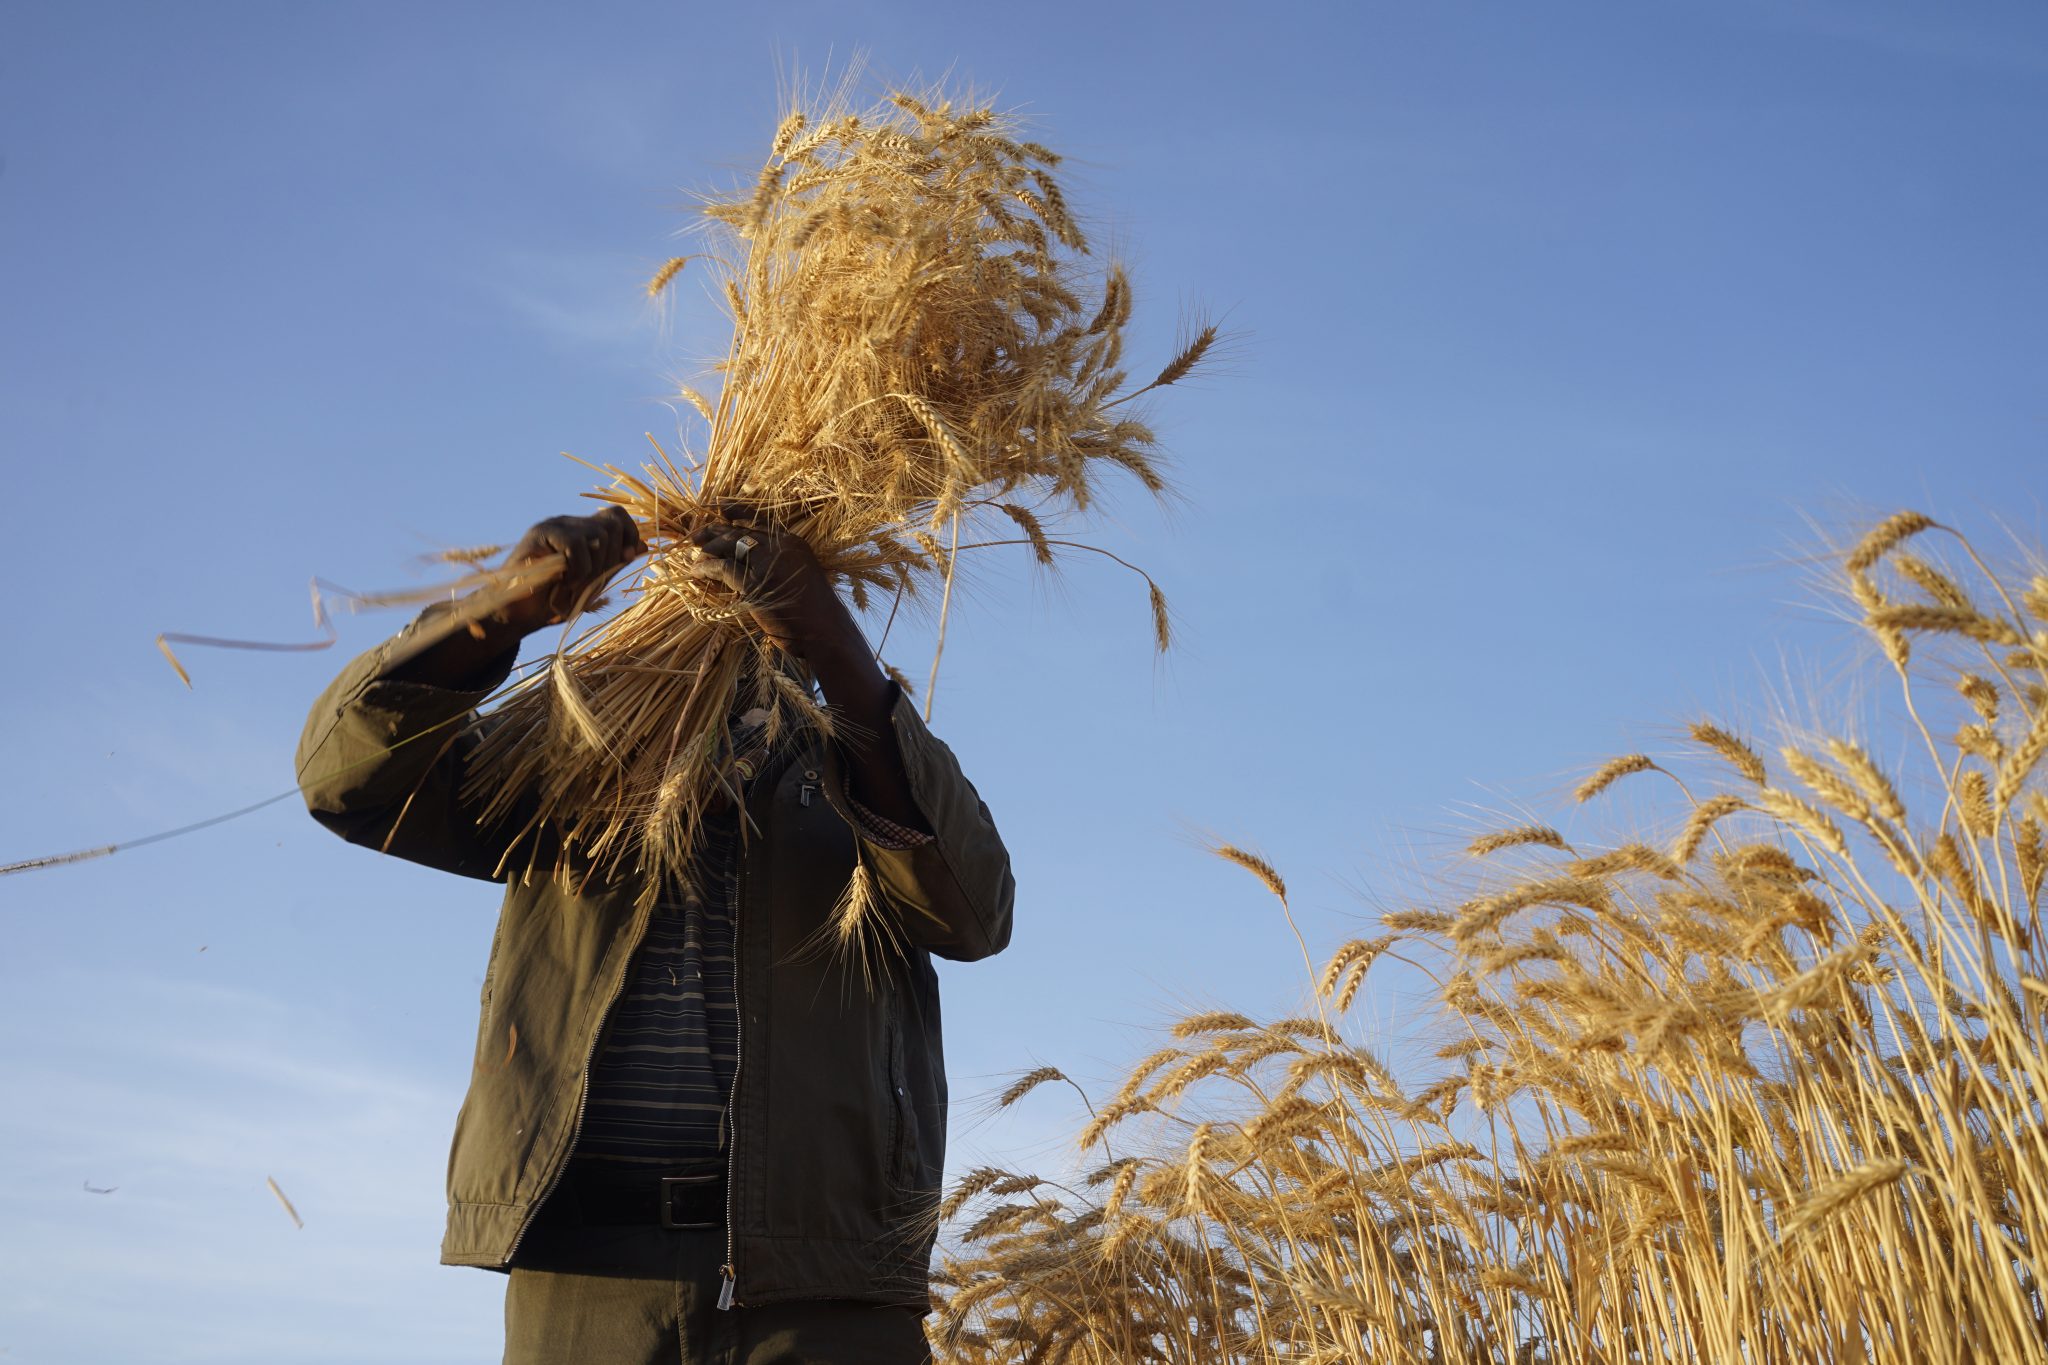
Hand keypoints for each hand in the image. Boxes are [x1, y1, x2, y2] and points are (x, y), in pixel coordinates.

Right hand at [497, 506, 644, 632]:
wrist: (519, 615)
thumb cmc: (555, 601)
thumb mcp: (594, 583)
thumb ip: (615, 564)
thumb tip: (644, 546)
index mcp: (584, 532)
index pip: (617, 515)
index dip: (630, 534)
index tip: (628, 558)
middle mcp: (571, 524)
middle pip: (612, 524)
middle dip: (610, 559)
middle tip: (590, 583)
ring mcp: (555, 526)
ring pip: (598, 534)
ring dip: (592, 569)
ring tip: (574, 586)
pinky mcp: (541, 533)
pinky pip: (577, 543)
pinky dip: (577, 569)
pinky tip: (564, 582)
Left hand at [687, 505, 852, 658]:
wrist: (826, 633)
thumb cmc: (816, 613)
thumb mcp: (801, 576)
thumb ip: (780, 564)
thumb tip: (750, 562)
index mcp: (793, 543)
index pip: (759, 519)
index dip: (737, 511)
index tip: (720, 507)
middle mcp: (780, 547)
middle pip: (739, 531)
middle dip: (714, 532)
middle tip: (696, 537)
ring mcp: (767, 563)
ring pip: (728, 545)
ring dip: (708, 550)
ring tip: (696, 556)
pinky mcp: (754, 583)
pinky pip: (722, 569)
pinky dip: (706, 569)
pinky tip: (697, 572)